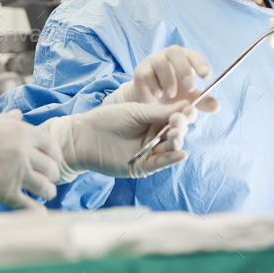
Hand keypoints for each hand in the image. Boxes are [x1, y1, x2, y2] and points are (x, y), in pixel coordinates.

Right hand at [0, 111, 59, 210]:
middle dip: (52, 176)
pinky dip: (36, 211)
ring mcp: (15, 172)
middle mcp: (23, 151)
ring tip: (46, 195)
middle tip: (49, 180)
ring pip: (45, 187)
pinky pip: (28, 205)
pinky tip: (40, 213)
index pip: (51, 146)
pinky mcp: (3, 192)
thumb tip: (18, 114)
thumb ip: (8, 120)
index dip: (54, 156)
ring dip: (48, 192)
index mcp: (21, 131)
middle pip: (51, 168)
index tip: (52, 163)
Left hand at [49, 101, 201, 179]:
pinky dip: (171, 159)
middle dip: (179, 127)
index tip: (190, 109)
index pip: (176, 118)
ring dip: (176, 141)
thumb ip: (160, 112)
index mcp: (155, 120)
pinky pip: (160, 163)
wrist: (83, 136)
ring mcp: (150, 152)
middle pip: (176, 133)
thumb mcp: (136, 112)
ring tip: (176, 134)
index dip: (184, 114)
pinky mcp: (143, 167)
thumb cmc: (108, 119)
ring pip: (170, 149)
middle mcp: (155, 137)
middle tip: (177, 122)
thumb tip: (186, 106)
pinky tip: (182, 153)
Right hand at [131, 46, 219, 112]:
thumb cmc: (172, 94)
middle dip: (184, 69)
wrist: (149, 100)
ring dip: (168, 79)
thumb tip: (217, 107)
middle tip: (190, 87)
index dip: (201, 64)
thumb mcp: (188, 98)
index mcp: (185, 58)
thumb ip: (202, 102)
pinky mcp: (140, 69)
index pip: (194, 55)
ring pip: (160, 61)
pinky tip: (158, 95)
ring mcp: (153, 60)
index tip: (207, 77)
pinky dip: (154, 85)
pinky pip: (146, 73)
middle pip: (176, 52)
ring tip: (171, 94)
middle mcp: (169, 55)